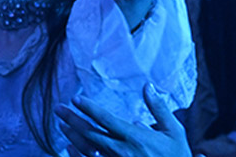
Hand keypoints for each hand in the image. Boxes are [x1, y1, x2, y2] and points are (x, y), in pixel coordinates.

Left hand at [57, 86, 190, 156]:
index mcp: (135, 137)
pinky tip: (70, 147)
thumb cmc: (177, 156)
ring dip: (73, 136)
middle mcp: (121, 150)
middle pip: (90, 133)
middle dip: (72, 120)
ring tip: (62, 125)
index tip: (76, 99)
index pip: (106, 119)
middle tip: (58, 109)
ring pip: (88, 149)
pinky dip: (78, 155)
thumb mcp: (174, 131)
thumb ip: (158, 108)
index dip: (89, 108)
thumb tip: (148, 86)